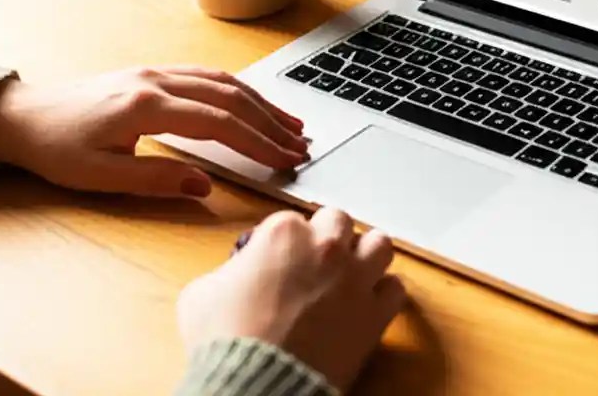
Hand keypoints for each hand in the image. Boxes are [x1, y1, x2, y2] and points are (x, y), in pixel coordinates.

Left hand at [0, 66, 308, 197]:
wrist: (20, 115)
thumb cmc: (54, 148)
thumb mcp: (99, 176)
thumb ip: (155, 179)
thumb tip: (203, 186)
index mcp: (146, 106)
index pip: (220, 122)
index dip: (258, 142)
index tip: (285, 160)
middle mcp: (157, 81)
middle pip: (231, 97)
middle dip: (271, 122)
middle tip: (301, 145)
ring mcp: (156, 73)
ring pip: (224, 81)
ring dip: (261, 102)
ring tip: (291, 124)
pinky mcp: (152, 73)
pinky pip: (207, 75)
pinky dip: (239, 89)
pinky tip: (254, 103)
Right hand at [177, 209, 406, 390]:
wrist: (255, 384)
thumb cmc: (224, 339)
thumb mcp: (202, 293)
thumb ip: (228, 270)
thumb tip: (238, 274)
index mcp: (283, 234)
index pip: (289, 219)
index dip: (282, 240)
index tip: (277, 257)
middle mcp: (326, 247)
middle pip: (338, 220)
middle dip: (327, 236)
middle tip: (315, 259)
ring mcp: (356, 277)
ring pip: (379, 243)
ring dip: (365, 253)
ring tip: (351, 270)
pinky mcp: (375, 312)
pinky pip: (395, 287)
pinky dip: (383, 293)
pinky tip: (367, 302)